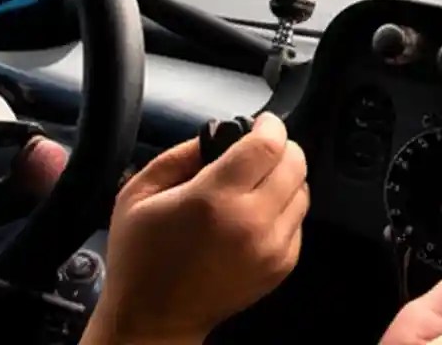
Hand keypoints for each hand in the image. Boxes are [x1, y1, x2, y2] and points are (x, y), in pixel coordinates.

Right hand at [82, 113, 309, 344]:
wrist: (154, 318)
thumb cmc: (140, 258)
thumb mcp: (138, 194)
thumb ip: (180, 154)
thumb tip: (218, 134)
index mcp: (214, 200)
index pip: (267, 145)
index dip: (269, 125)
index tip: (261, 122)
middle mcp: (251, 222)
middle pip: (295, 163)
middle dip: (280, 148)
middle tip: (258, 150)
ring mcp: (272, 247)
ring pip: (302, 191)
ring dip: (284, 179)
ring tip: (254, 185)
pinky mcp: (282, 265)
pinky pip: (298, 221)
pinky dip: (283, 210)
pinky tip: (254, 215)